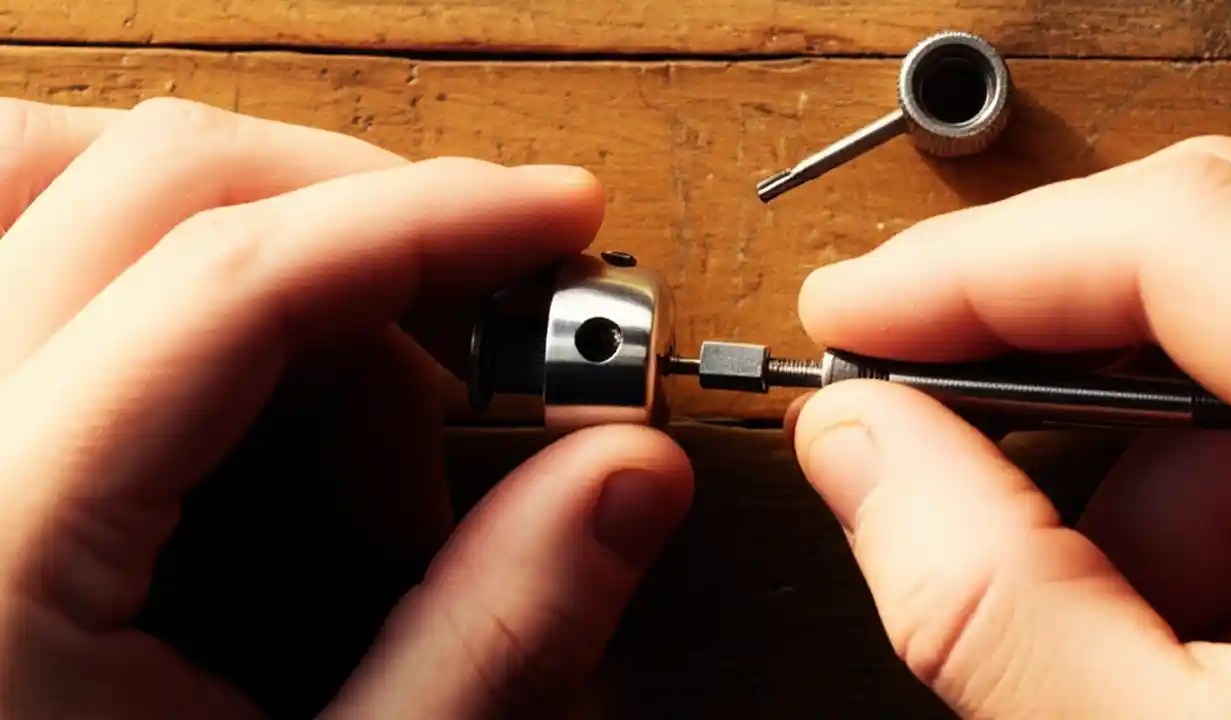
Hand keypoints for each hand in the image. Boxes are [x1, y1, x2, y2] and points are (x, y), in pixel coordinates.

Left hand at [0, 98, 692, 717]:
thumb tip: (625, 477)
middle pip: (157, 187)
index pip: (234, 281)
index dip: (425, 224)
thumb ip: (492, 639)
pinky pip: (17, 239)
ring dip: (233, 212)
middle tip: (485, 306)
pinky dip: (136, 239)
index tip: (550, 222)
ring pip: (53, 175)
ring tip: (351, 333)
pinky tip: (225, 337)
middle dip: (362, 215)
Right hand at [792, 136, 1230, 717]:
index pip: (1184, 236)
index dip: (982, 262)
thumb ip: (984, 596)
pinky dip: (1226, 515)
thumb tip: (859, 445)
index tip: (857, 314)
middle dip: (1044, 366)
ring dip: (1151, 484)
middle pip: (1215, 260)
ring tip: (1142, 629)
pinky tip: (1223, 637)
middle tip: (926, 435)